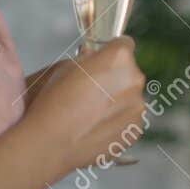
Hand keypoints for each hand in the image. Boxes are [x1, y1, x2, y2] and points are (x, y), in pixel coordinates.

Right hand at [20, 37, 146, 174]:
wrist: (50, 144)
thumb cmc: (52, 103)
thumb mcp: (64, 67)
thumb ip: (89, 59)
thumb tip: (96, 59)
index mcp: (118, 58)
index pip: (124, 44)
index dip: (111, 52)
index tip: (103, 60)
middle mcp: (135, 79)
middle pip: (129, 72)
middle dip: (114, 78)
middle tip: (90, 91)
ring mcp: (138, 106)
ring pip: (130, 97)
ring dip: (117, 101)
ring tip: (89, 113)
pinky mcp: (136, 129)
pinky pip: (129, 119)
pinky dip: (117, 121)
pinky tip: (94, 127)